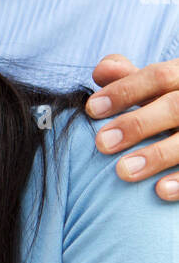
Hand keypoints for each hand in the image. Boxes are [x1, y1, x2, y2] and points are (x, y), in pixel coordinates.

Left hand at [88, 54, 178, 198]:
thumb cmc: (173, 103)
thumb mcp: (159, 87)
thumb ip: (130, 78)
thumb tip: (101, 71)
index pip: (158, 76)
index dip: (125, 90)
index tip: (91, 109)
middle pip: (175, 107)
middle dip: (136, 124)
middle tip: (102, 143)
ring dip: (156, 156)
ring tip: (123, 171)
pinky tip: (159, 191)